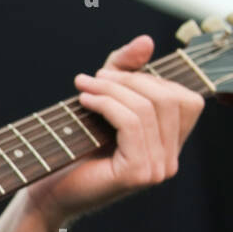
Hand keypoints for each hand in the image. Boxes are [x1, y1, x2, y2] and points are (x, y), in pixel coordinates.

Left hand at [22, 35, 204, 227]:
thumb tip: (147, 40)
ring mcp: (157, 170)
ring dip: (112, 90)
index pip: (186, 101)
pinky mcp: (137, 173)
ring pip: (148, 109)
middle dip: (129, 80)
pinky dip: (107, 105)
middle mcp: (170, 162)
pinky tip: (84, 101)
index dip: (153, 79)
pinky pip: (132, 124)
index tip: (111, 75)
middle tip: (93, 77)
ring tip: (83, 86)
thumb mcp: (104, 100)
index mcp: (170, 147)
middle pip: (170, 100)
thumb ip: (125, 70)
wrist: (46, 191)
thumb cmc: (73, 148)